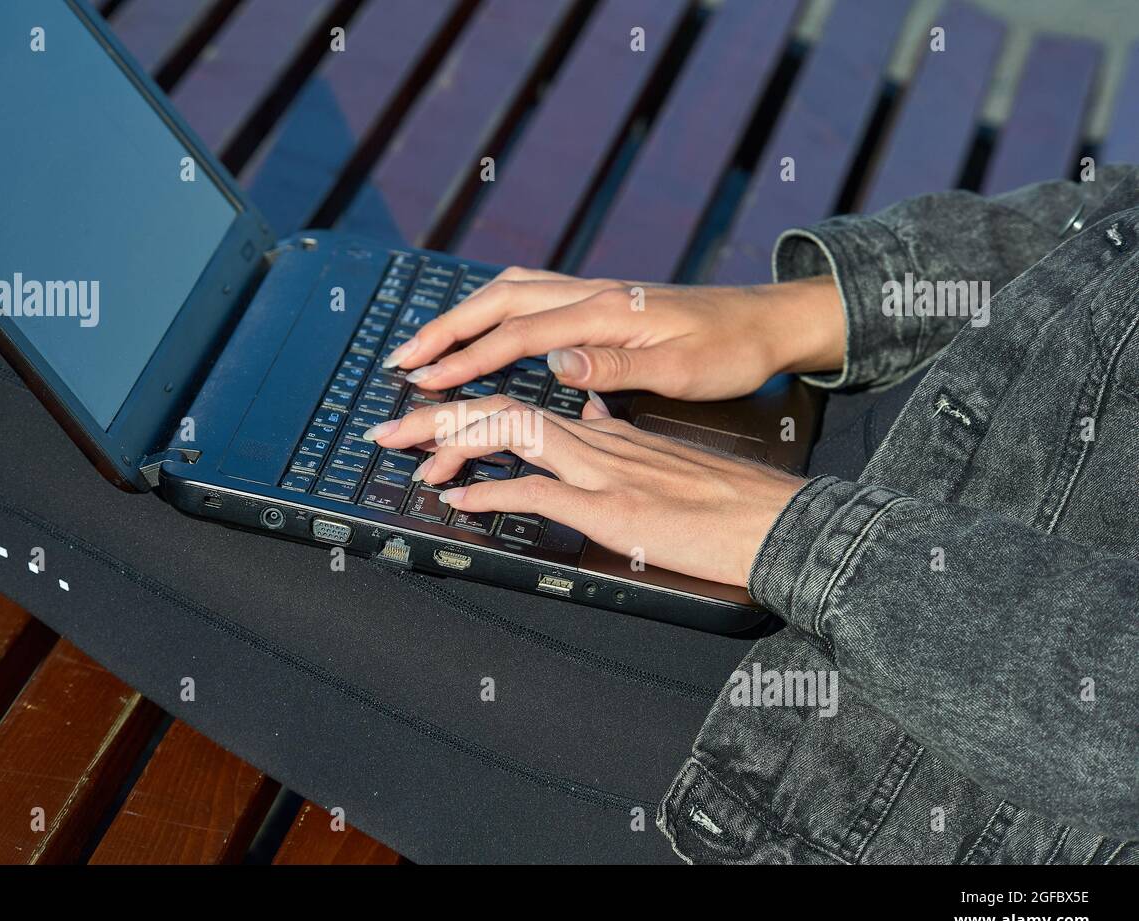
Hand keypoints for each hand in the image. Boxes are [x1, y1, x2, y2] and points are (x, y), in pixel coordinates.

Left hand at [368, 395, 808, 588]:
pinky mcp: (613, 508)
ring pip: (512, 433)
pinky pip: (538, 491)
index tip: (430, 420)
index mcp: (609, 431)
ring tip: (410, 461)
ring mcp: (605, 471)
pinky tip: (459, 503)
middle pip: (504, 408)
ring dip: (452, 444)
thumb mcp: (665, 459)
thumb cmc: (728, 501)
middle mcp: (600, 441)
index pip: (525, 405)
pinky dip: (490, 494)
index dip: (469, 411)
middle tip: (388, 431)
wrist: (779, 522)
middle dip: (438, 416)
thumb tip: (589, 415)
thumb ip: (622, 436)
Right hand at [383, 267, 843, 400]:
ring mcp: (595, 292)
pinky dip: (493, 305)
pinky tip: (483, 321)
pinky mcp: (602, 299)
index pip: (516, 336)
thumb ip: (619, 365)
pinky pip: (531, 291)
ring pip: (510, 289)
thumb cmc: (732, 351)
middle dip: (444, 330)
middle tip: (400, 360)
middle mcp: (592, 294)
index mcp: (605, 314)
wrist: (768, 321)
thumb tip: (557, 360)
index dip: (464, 360)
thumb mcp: (684, 369)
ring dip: (463, 313)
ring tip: (426, 344)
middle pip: (498, 301)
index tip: (423, 383)